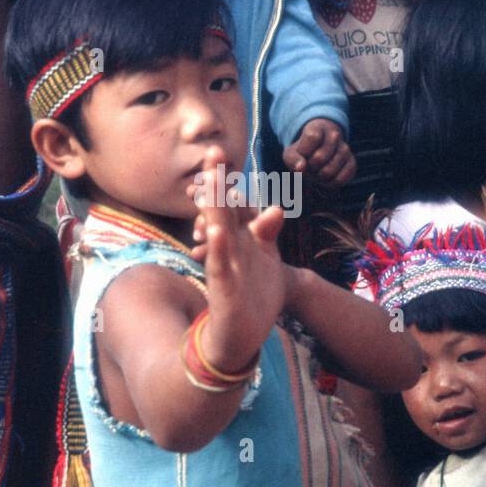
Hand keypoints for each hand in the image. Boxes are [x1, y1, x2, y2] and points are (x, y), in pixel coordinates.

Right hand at [191, 145, 286, 370]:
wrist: (241, 335)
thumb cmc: (252, 294)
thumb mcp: (266, 259)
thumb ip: (266, 232)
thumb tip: (275, 208)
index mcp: (236, 239)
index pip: (230, 203)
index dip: (225, 179)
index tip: (219, 151)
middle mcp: (227, 249)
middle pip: (220, 210)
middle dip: (216, 182)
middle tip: (212, 151)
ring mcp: (224, 267)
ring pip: (216, 232)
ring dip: (213, 208)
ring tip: (210, 182)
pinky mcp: (224, 289)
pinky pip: (218, 266)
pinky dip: (216, 250)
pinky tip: (215, 232)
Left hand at [283, 119, 355, 185]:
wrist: (319, 151)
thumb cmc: (303, 152)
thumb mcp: (292, 153)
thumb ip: (292, 159)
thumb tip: (301, 168)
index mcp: (318, 127)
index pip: (312, 137)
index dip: (304, 151)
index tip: (302, 153)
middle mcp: (334, 135)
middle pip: (319, 158)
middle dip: (309, 167)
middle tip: (308, 166)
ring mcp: (345, 149)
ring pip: (329, 171)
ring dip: (318, 178)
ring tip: (316, 172)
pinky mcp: (352, 163)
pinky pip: (340, 180)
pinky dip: (329, 184)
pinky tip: (326, 179)